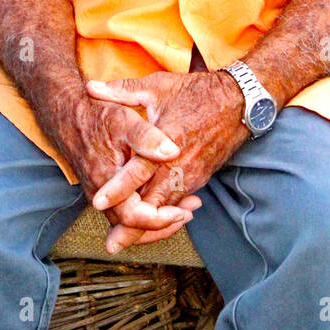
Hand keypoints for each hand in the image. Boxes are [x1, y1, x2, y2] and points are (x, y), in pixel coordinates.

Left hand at [85, 70, 247, 249]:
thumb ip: (122, 90)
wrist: (239, 102)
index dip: (118, 188)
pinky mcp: (200, 180)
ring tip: (125, 241)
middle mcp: (179, 164)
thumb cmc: (197, 92)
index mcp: (166, 141)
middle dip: (132, 224)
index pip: (138, 170)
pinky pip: (178, 204)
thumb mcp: (158, 87)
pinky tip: (149, 226)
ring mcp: (192, 175)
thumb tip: (90, 87)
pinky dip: (163, 217)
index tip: (98, 203)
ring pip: (167, 209)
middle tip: (111, 243)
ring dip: (147, 227)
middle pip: (153, 203)